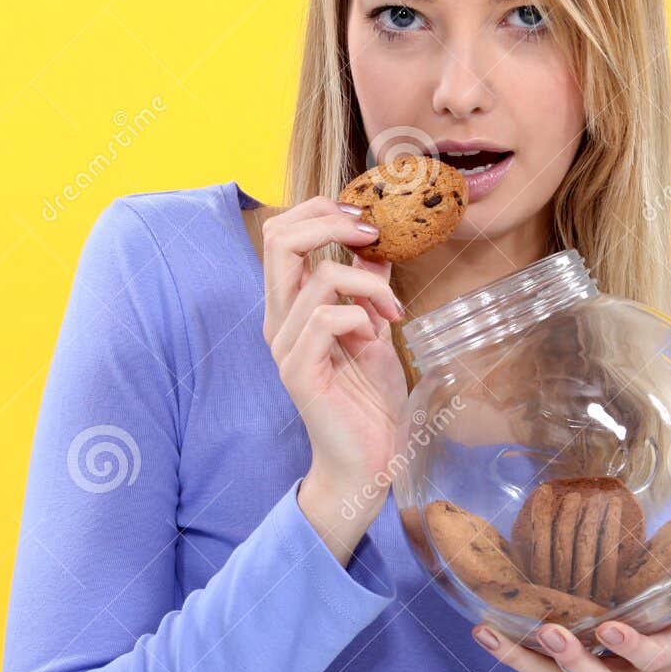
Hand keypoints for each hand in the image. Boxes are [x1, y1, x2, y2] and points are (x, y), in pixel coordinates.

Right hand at [261, 195, 407, 556]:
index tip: (366, 220)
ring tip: (392, 311)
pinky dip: (362, 315)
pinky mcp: (300, 373)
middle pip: (279, 239)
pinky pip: (327, 320)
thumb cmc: (370, 400)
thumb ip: (368, 286)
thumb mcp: (376, 328)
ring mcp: (286, 346)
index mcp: (290, 305)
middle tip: (372, 233)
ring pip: (317, 277)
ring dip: (367, 284)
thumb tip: (376, 244)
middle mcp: (279, 320)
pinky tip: (380, 335)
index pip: (282, 233)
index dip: (320, 210)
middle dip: (331, 222)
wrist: (369, 461)